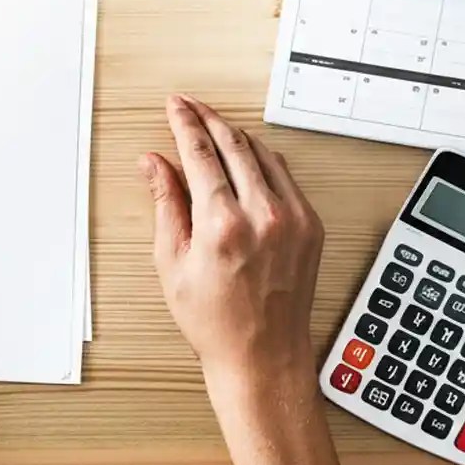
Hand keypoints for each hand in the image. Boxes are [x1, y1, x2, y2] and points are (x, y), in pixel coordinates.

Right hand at [140, 95, 322, 379]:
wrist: (263, 356)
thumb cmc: (216, 322)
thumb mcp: (172, 263)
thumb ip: (165, 203)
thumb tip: (154, 164)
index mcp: (222, 224)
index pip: (199, 153)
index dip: (184, 123)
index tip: (175, 107)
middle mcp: (263, 215)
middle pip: (233, 143)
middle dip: (208, 118)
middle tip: (191, 107)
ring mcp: (292, 219)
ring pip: (263, 153)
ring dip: (236, 134)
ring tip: (214, 128)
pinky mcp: (310, 225)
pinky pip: (285, 176)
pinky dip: (262, 159)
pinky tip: (246, 158)